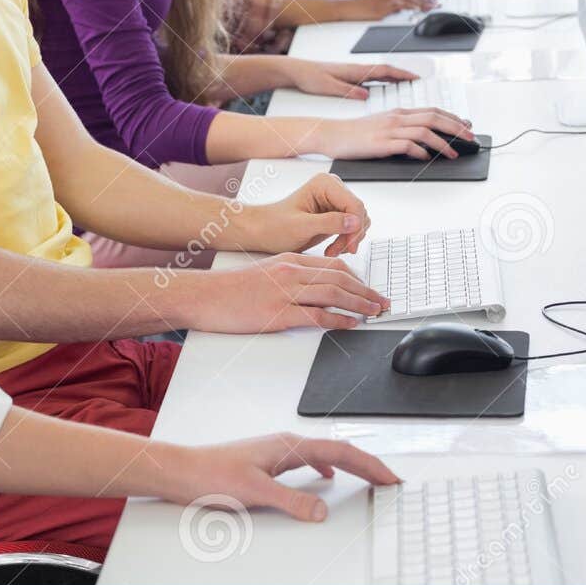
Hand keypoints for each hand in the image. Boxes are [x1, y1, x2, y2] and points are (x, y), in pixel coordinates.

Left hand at [157, 433, 399, 521]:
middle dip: (368, 464)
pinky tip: (326, 477)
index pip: (341, 451)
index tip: (391, 477)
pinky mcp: (268, 461)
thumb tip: (322, 510)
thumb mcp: (255, 492)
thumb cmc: (212, 474)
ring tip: (369, 477)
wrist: (183, 470)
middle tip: (391, 480)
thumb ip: (291, 502)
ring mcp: (277, 451)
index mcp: (288, 446)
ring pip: (325, 454)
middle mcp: (285, 444)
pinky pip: (308, 460)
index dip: (370, 464)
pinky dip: (327, 467)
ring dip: (351, 465)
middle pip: (338, 450)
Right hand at [192, 251, 386, 332]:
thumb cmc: (230, 289)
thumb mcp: (265, 272)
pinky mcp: (278, 313)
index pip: (334, 265)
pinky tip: (351, 324)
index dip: (358, 277)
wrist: (203, 295)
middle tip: (383, 302)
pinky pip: (317, 315)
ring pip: (334, 294)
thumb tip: (316, 290)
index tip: (370, 288)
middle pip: (340, 278)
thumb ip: (291, 277)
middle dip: (366, 291)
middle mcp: (290, 271)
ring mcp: (285, 292)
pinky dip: (339, 319)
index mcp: (289, 260)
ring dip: (360, 303)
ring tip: (375, 312)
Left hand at [241, 172, 370, 254]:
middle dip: (351, 235)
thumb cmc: (274, 226)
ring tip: (331, 251)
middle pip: (359, 213)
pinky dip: (346, 240)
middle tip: (336, 251)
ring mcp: (335, 201)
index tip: (348, 246)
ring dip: (349, 239)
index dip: (355, 227)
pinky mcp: (335, 215)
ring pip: (359, 222)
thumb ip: (329, 222)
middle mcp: (333, 189)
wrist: (263, 232)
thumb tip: (354, 222)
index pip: (355, 205)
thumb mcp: (300, 227)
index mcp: (325, 184)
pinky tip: (332, 249)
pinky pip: (352, 228)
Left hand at [288, 60, 417, 99]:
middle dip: (404, 75)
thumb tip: (366, 95)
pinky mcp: (349, 77)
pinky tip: (385, 87)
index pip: (384, 70)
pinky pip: (372, 78)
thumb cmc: (311, 77)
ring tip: (408, 85)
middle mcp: (357, 70)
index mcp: (355, 71)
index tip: (415, 78)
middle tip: (419, 82)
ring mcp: (354, 73)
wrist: (297, 71)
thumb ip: (348, 91)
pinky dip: (383, 81)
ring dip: (395, 78)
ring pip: (380, 74)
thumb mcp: (330, 87)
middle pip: (386, 71)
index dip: (402, 74)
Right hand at [320, 107, 474, 159]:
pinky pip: (406, 145)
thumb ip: (403, 127)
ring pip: (425, 131)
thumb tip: (425, 140)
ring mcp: (389, 129)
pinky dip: (420, 151)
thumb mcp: (383, 125)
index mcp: (399, 112)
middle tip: (470, 138)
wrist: (333, 134)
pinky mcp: (381, 143)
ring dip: (443, 143)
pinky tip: (426, 158)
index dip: (453, 118)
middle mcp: (397, 118)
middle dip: (457, 128)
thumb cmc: (356, 133)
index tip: (467, 126)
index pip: (433, 111)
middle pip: (434, 118)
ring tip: (454, 153)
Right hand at [333, 0, 438, 19]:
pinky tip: (421, 7)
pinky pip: (403, 3)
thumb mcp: (377, 3)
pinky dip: (415, 5)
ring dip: (425, 0)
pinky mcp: (385, 4)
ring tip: (435, 4)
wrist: (346, 3)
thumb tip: (397, 10)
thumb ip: (389, 5)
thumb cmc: (358, 4)